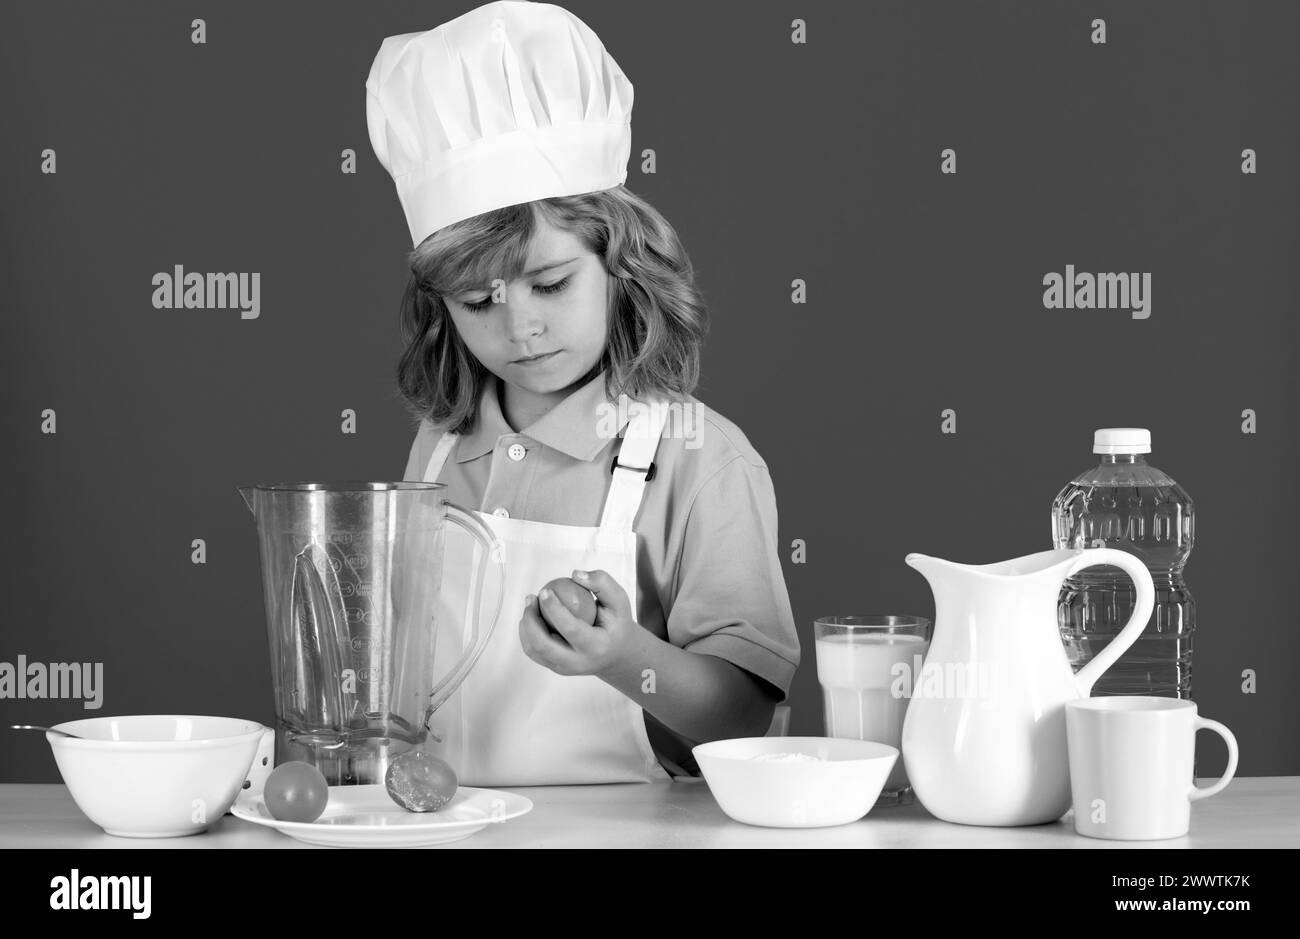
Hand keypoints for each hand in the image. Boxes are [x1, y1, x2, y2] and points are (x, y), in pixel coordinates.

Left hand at [519, 569, 643, 678]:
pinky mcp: (555, 668)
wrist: (617, 654)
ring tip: (531, 604)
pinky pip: (533, 651)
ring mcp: (565, 669)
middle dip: (530, 619)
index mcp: (596, 647)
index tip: (544, 590)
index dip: (553, 608)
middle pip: (543, 645)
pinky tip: (532, 616)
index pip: (570, 629)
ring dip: (526, 625)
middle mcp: (579, 662)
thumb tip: (575, 574)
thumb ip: (601, 582)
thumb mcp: (619, 601)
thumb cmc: (616, 622)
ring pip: (534, 650)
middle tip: (531, 597)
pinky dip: (527, 633)